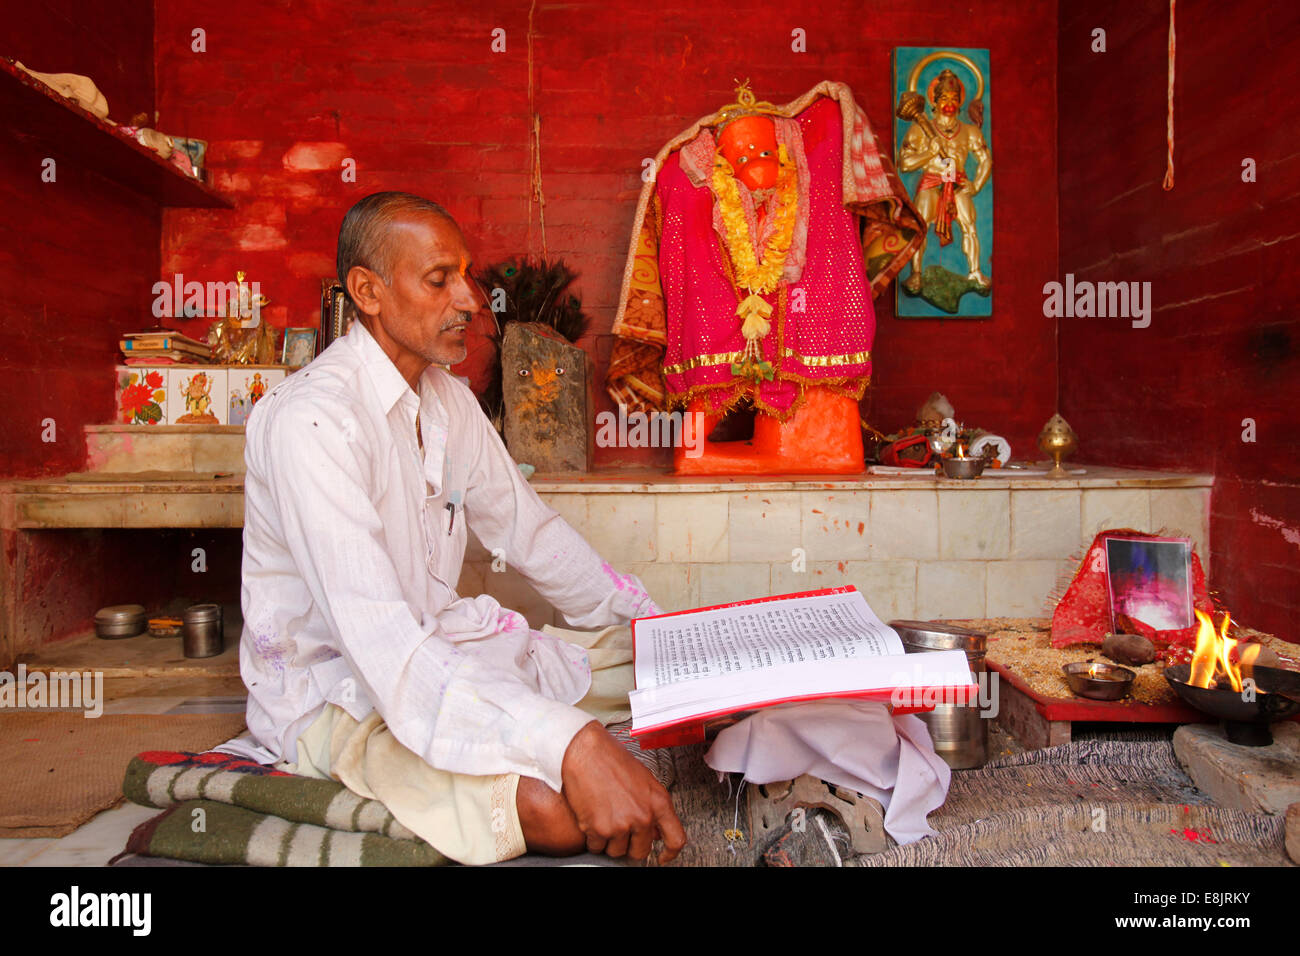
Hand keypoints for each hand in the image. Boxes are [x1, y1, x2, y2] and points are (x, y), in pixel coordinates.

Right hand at [560, 721, 686, 863]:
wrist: (586, 751)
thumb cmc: (613, 760)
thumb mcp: (645, 780)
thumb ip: (653, 807)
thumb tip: (656, 831)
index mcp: (659, 802)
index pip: (675, 839)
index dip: (669, 853)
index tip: (662, 857)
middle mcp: (642, 816)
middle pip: (641, 852)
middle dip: (630, 845)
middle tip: (621, 829)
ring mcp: (620, 825)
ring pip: (617, 852)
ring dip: (609, 842)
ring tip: (604, 818)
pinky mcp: (598, 829)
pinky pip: (596, 847)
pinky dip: (593, 838)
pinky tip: (592, 819)